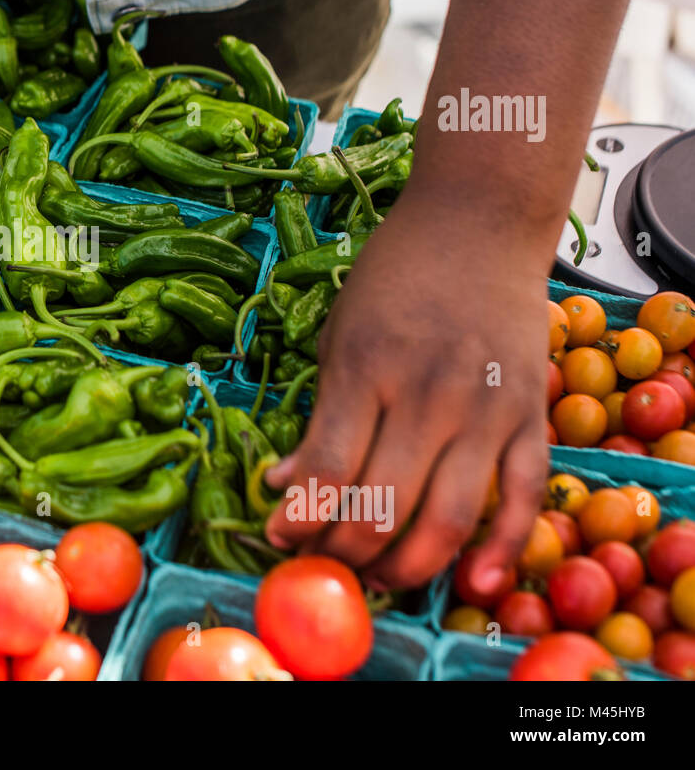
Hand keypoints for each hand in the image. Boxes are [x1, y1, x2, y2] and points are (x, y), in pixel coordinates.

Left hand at [263, 190, 549, 591]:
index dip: (298, 519)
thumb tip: (281, 487)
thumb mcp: (338, 335)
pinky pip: (522, 499)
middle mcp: (429, 394)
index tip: (276, 537)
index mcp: (368, 368)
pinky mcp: (531, 416)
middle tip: (322, 564)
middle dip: (343, 552)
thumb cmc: (395, 276)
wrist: (477, 222)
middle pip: (383, 506)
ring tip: (375, 579)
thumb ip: (320, 416)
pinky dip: (500, 550)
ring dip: (406, 565)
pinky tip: (472, 584)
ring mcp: (486, 409)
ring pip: (448, 518)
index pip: (330, 471)